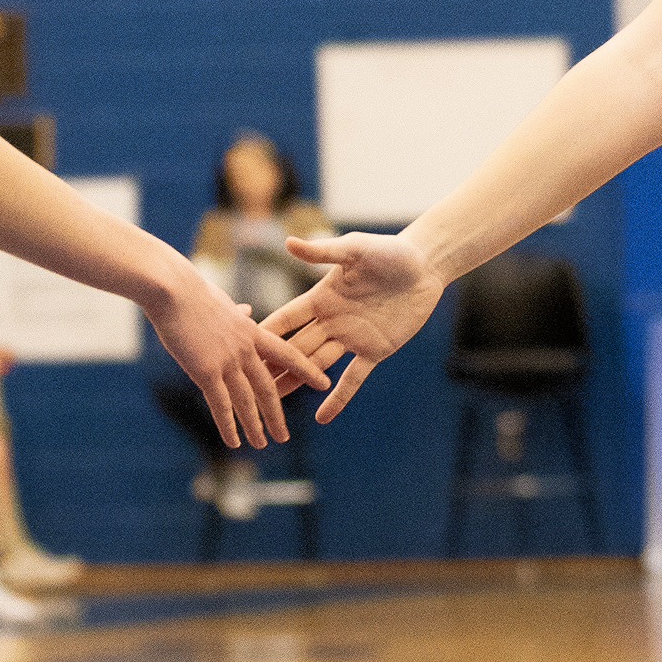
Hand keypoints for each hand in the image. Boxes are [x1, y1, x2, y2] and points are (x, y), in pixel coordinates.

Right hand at [144, 266, 330, 447]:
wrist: (172, 288)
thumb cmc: (191, 291)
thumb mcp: (223, 300)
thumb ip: (237, 313)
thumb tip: (246, 311)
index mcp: (252, 331)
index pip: (287, 355)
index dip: (307, 370)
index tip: (324, 384)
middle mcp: (246, 349)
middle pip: (268, 387)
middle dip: (276, 415)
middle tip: (283, 436)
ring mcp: (228, 360)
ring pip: (247, 401)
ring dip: (255, 426)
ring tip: (262, 445)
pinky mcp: (207, 370)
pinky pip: (222, 405)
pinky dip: (229, 425)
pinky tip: (234, 442)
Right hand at [263, 233, 446, 421]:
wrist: (425, 266)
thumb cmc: (390, 251)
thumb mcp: (356, 249)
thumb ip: (324, 251)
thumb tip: (289, 242)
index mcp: (321, 298)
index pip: (285, 320)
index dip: (264, 335)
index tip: (236, 350)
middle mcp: (331, 321)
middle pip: (295, 349)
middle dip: (272, 368)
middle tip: (245, 389)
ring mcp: (351, 338)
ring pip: (316, 367)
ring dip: (296, 385)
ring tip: (271, 406)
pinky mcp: (374, 350)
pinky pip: (353, 378)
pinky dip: (339, 398)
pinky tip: (322, 418)